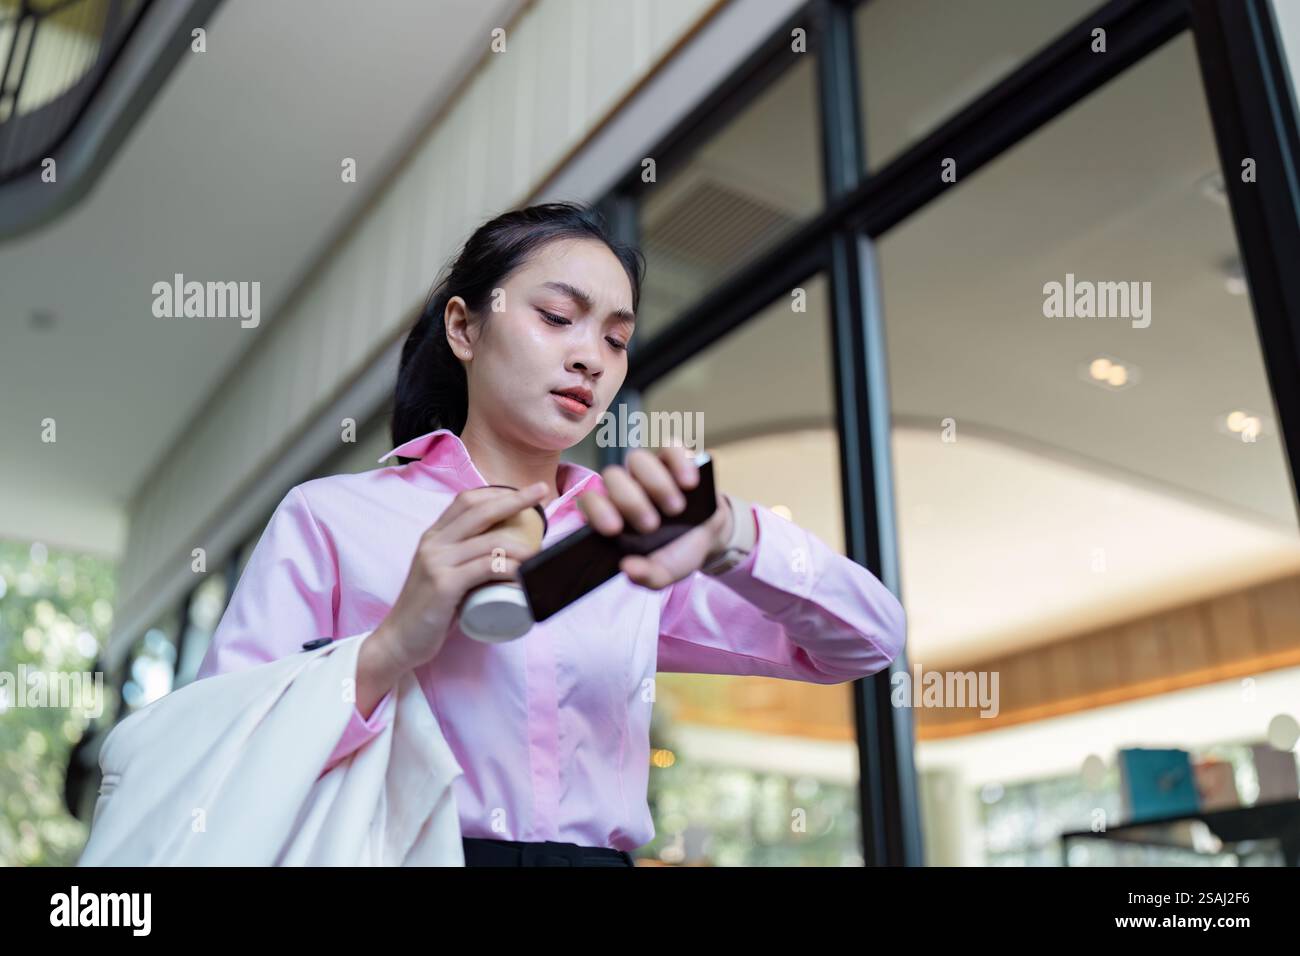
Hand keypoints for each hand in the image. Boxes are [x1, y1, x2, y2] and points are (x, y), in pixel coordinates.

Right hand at [375, 483, 548, 670]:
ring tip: (539, 554)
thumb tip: (503, 554)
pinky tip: (524, 574)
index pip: (466, 501)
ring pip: (489, 542)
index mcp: (434, 536)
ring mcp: (437, 562)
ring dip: (521, 546)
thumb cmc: (429, 610)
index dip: (496, 492)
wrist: (399, 640)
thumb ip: (464, 560)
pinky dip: (510, 569)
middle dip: (515, 498)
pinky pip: (485, 568)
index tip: (524, 492)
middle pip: (480, 510)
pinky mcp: (443, 585)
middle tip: (542, 492)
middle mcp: (433, 543)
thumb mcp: (443, 574)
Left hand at [575, 445, 733, 590]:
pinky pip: (672, 448)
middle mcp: (625, 487)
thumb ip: (646, 576)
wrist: (707, 537)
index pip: (591, 502)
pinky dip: (680, 463)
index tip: (614, 529)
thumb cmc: (675, 553)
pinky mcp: (675, 459)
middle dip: (631, 502)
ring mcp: (649, 470)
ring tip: (676, 508)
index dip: (598, 511)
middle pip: (613, 477)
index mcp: (612, 514)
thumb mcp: (663, 572)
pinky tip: (690, 483)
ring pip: (638, 459)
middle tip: (652, 526)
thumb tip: (627, 569)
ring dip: (656, 483)